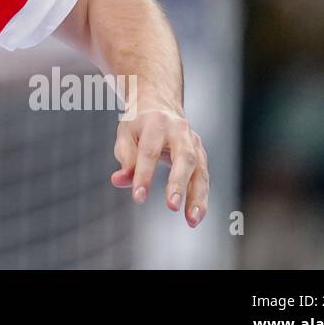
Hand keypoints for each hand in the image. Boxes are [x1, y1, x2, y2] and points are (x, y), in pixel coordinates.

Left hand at [110, 104, 209, 226]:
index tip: (138, 197)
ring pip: (199, 170)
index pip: (149, 151)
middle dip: (178, 183)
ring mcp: (193, 142)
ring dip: (197, 197)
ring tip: (192, 220)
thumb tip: (120, 181)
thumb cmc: (139, 124)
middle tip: (172, 206)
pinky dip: (201, 198)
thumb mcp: (126, 134)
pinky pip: (204, 178)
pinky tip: (196, 216)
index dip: (143, 175)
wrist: (160, 105)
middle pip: (183, 158)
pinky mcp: (201, 154)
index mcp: (156, 123)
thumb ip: (125, 158)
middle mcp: (179, 131)